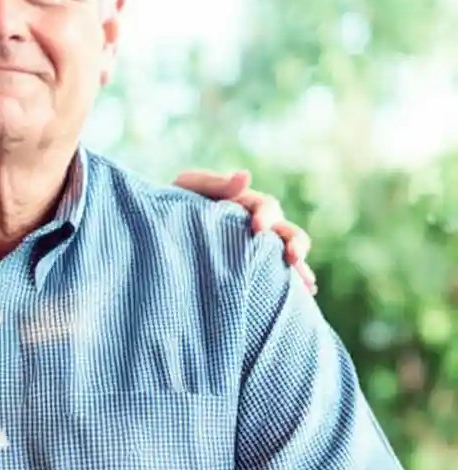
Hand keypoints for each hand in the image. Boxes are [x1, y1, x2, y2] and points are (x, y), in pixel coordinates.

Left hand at [173, 169, 316, 294]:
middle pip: (286, 230)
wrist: (161, 228)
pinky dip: (295, 282)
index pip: (266, 206)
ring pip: (288, 252)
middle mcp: (258, 225)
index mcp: (245, 203)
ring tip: (306, 281)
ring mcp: (257, 247)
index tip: (257, 228)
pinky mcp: (252, 268)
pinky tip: (307, 294)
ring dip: (300, 264)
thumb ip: (216, 183)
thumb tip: (246, 176)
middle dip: (294, 242)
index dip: (266, 216)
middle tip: (291, 256)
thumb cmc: (174, 203)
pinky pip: (279, 274)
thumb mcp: (190, 187)